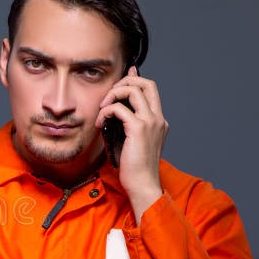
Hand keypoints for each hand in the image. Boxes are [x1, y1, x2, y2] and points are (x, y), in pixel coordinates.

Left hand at [95, 66, 168, 223]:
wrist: (142, 184)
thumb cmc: (133, 167)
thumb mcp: (128, 140)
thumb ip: (123, 124)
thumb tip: (112, 111)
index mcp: (158, 121)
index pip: (150, 90)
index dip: (136, 78)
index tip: (124, 75)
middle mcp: (158, 118)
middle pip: (147, 83)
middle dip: (125, 81)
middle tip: (109, 95)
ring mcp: (151, 122)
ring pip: (134, 89)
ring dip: (113, 94)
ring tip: (102, 107)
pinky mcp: (139, 128)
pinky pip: (119, 108)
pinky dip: (106, 111)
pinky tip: (99, 123)